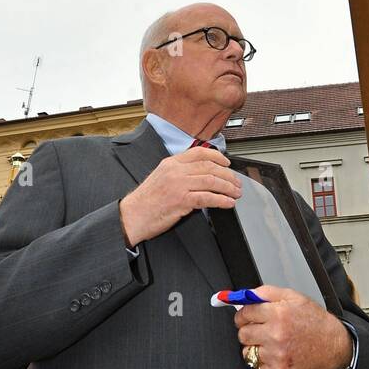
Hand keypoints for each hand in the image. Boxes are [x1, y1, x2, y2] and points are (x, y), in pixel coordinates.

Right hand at [119, 146, 241, 245]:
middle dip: (228, 175)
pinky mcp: (181, 200)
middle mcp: (176, 170)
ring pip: (211, 180)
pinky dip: (221, 200)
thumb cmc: (146, 201)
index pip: (200, 152)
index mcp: (171, 163)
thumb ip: (180, 172)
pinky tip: (228, 203)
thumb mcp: (161, 177)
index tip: (227, 163)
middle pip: (209, 167)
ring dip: (228, 187)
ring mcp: (178, 185)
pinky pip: (207, 198)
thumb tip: (202, 173)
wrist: (132, 216)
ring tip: (235, 193)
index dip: (218, 156)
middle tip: (236, 182)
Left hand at [234, 285, 353, 368]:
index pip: (245, 313)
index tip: (246, 317)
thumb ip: (268, 292)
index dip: (244, 315)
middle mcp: (276, 334)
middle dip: (248, 331)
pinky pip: (257, 368)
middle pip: (243, 334)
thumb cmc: (314, 322)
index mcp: (279, 313)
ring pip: (248, 352)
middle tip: (260, 331)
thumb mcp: (295, 297)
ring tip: (272, 344)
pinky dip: (264, 363)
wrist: (333, 347)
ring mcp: (277, 355)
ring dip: (255, 348)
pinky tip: (276, 356)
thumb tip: (247, 295)